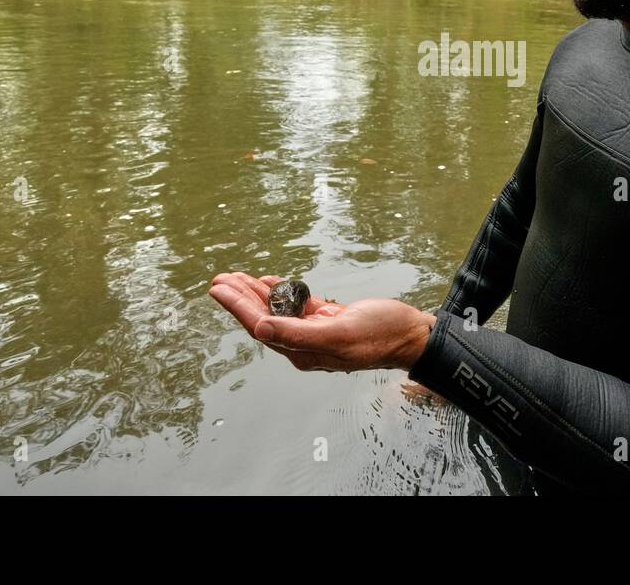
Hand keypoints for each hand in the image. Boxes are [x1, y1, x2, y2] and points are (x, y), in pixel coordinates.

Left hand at [208, 273, 435, 372]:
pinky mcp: (330, 319)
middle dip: (240, 298)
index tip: (218, 288)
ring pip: (278, 310)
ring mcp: (317, 331)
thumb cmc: (381, 335)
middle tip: (219, 278)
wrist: (411, 334)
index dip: (237, 307)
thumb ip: (299, 334)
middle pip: (263, 318)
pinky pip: (297, 305)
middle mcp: (305, 344)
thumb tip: (261, 328)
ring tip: (235, 277)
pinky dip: (281, 292)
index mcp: (303, 351)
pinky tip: (269, 281)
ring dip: (256, 293)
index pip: (260, 326)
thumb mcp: (340, 334)